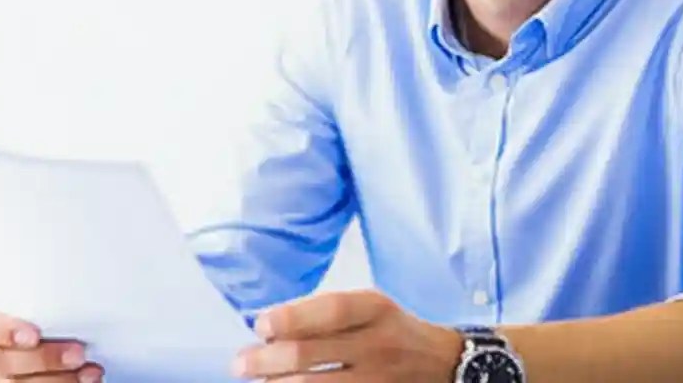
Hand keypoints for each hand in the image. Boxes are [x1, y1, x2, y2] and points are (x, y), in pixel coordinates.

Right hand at [0, 308, 103, 381]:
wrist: (35, 359)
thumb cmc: (37, 330)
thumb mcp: (31, 314)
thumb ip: (38, 310)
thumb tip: (70, 297)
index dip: (5, 331)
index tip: (35, 334)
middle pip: (0, 363)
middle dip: (43, 359)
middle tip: (77, 353)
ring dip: (59, 380)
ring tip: (88, 371)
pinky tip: (85, 381)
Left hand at [231, 290, 462, 381]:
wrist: (442, 362)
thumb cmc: (389, 329)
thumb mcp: (368, 307)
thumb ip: (324, 313)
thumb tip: (267, 327)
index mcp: (374, 309)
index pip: (328, 311)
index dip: (289, 318)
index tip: (260, 326)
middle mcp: (377, 344)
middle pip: (312, 353)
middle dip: (266, 360)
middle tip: (240, 363)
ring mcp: (379, 380)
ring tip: (257, 382)